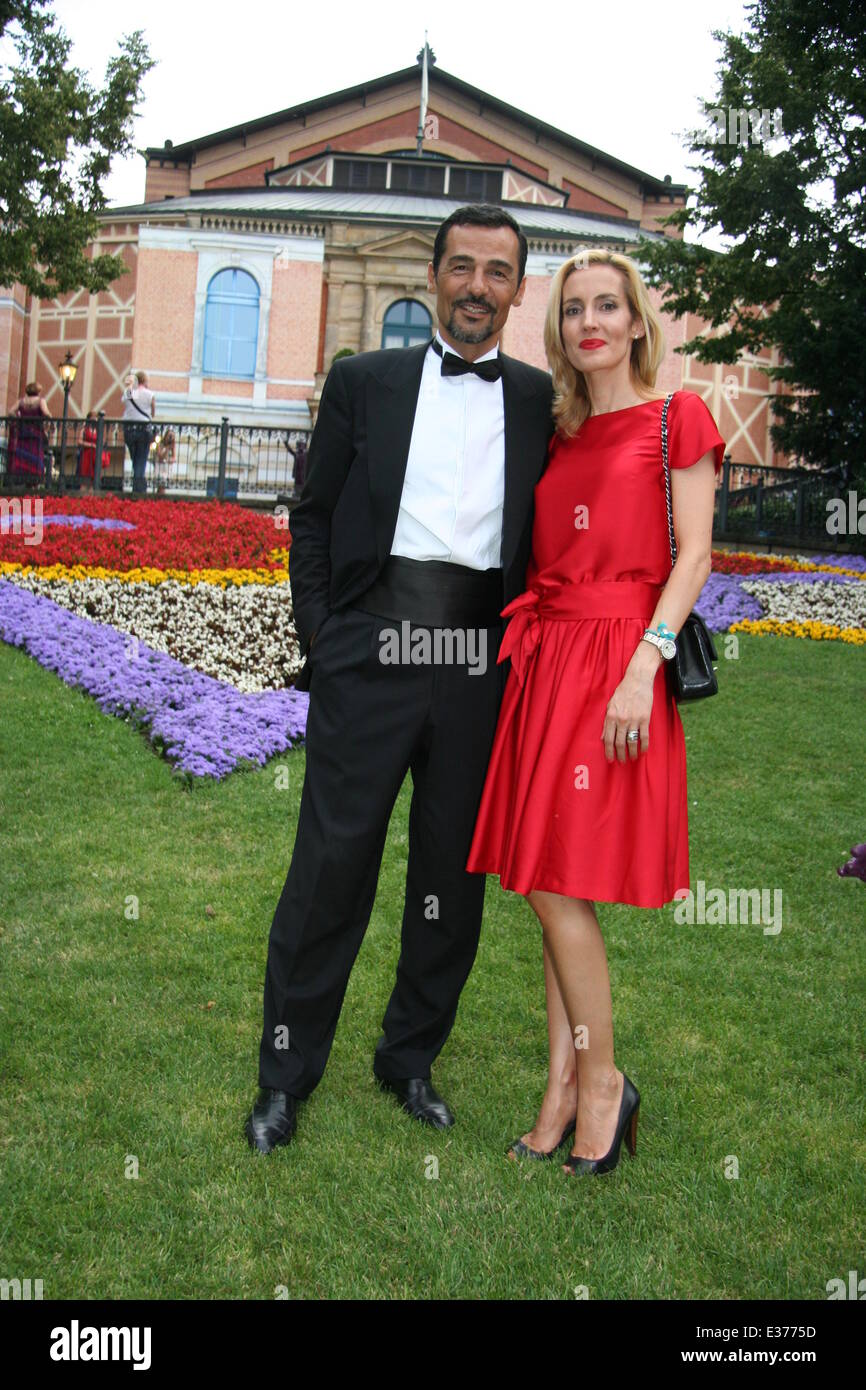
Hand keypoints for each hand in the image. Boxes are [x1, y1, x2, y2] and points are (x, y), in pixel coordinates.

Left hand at [601, 646, 659, 761]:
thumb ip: (606, 722)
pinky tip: (643, 752)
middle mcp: (621, 720)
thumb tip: (603, 737)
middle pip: (619, 743)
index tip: (610, 759)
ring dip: (632, 753)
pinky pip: (644, 737)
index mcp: (611, 717)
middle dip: (620, 755)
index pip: (608, 739)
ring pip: (631, 742)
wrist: (637, 681)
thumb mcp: (610, 705)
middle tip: (621, 762)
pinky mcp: (645, 719)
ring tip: (632, 758)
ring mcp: (634, 720)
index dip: (609, 751)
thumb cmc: (622, 692)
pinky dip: (643, 746)